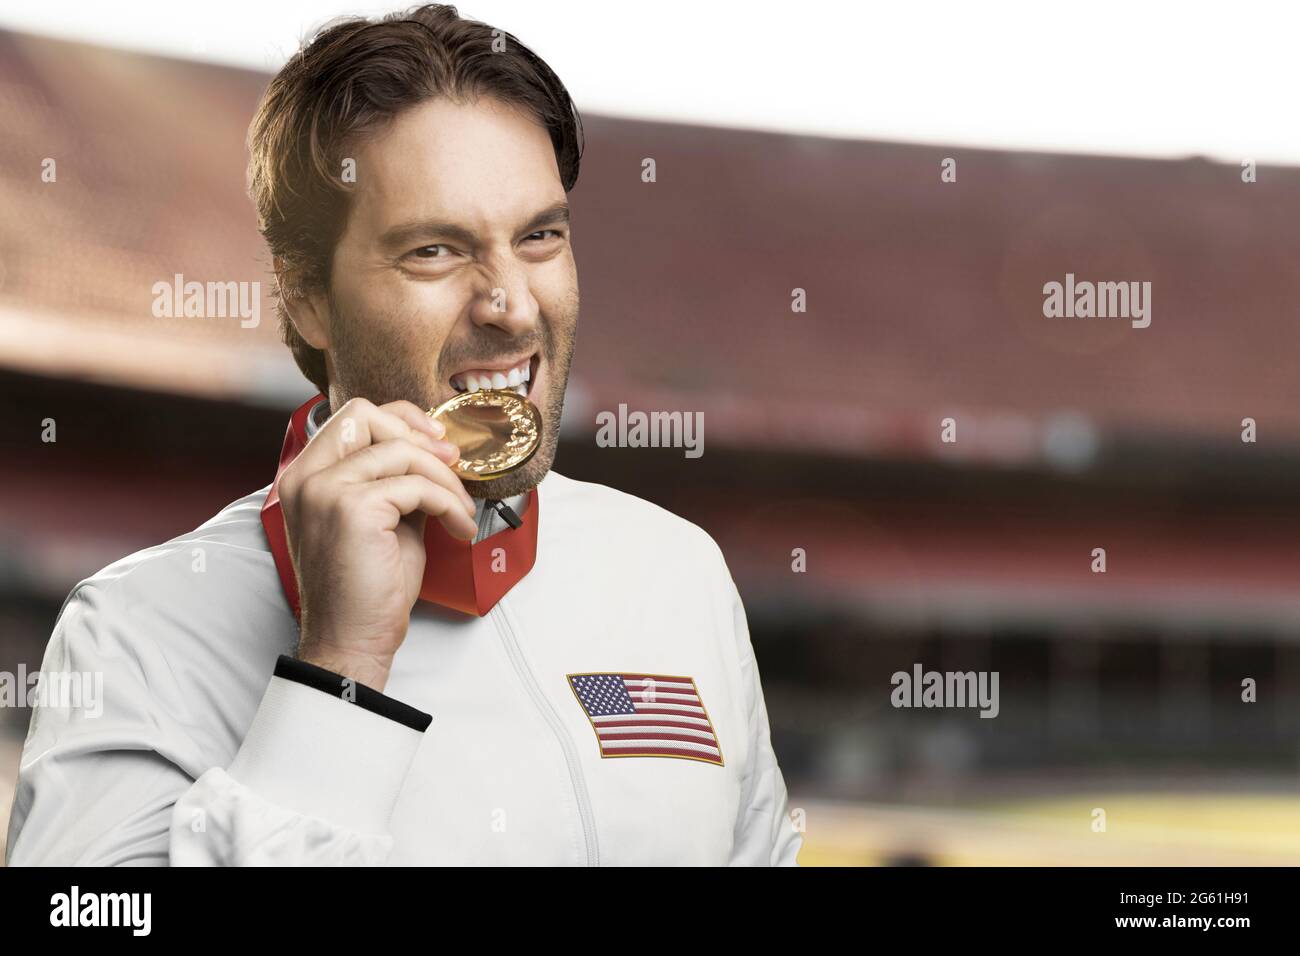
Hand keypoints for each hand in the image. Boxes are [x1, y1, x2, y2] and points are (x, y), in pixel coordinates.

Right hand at [276, 398, 478, 690]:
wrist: (352, 640)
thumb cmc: (367, 589)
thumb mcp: (383, 518)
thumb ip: (396, 479)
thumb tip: (436, 450)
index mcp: (307, 476)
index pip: (353, 416)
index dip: (402, 420)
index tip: (437, 442)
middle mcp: (306, 477)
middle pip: (367, 414)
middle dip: (420, 437)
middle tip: (454, 467)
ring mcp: (325, 489)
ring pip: (401, 450)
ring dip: (445, 479)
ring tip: (460, 512)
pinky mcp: (352, 508)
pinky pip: (418, 486)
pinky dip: (448, 504)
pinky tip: (458, 528)